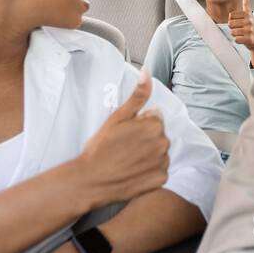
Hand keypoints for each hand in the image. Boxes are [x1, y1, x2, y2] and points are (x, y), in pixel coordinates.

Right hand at [75, 68, 168, 206]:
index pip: (155, 119)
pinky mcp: (160, 181)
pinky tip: (134, 173)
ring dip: (149, 156)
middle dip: (146, 140)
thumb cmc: (100, 148)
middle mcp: (163, 144)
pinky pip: (160, 172)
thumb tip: (146, 72)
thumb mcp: (117, 117)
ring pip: (160, 154)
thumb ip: (137, 95)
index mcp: (154, 125)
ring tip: (128, 161)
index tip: (125, 134)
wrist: (90, 180)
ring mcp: (163, 163)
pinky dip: (150, 173)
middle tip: (124, 148)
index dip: (139, 125)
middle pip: (159, 136)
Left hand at [228, 0, 253, 66]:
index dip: (233, 21)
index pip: (230, 16)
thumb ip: (246, 4)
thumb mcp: (250, 15)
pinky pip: (236, 40)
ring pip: (232, 32)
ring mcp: (249, 30)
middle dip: (234, 28)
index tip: (240, 23)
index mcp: (247, 15)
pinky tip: (244, 39)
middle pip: (230, 24)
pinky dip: (238, 41)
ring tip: (243, 34)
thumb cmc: (252, 27)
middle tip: (241, 30)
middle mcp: (249, 21)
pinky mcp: (249, 39)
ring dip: (236, 35)